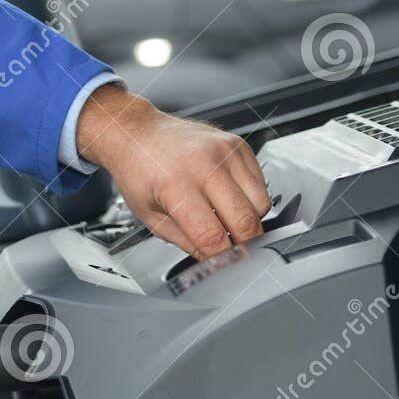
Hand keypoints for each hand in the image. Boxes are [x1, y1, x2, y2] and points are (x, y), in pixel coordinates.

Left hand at [76, 83, 269, 258]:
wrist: (137, 132)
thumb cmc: (139, 171)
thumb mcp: (151, 217)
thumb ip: (187, 243)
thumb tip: (215, 263)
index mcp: (175, 185)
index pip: (212, 235)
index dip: (222, 259)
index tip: (225, 266)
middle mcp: (203, 164)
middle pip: (245, 221)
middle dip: (244, 245)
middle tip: (233, 250)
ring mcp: (224, 151)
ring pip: (260, 204)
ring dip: (249, 221)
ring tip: (226, 218)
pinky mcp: (237, 144)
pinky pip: (261, 184)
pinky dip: (251, 199)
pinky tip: (227, 196)